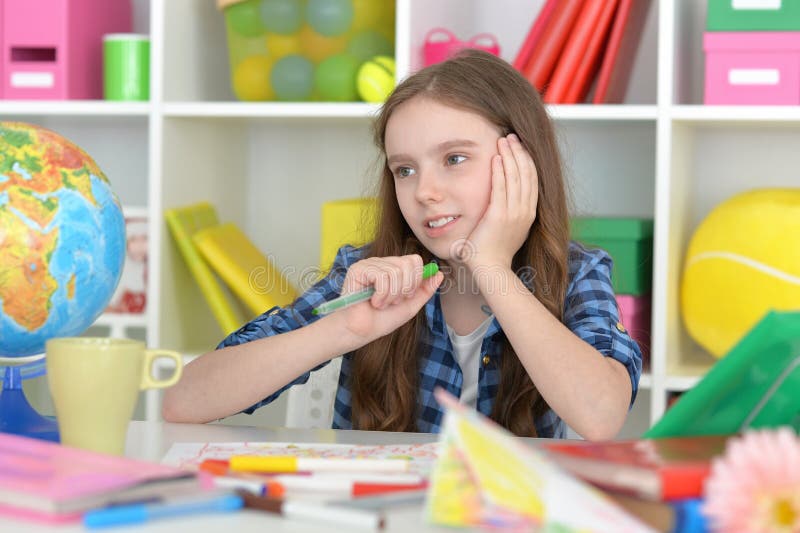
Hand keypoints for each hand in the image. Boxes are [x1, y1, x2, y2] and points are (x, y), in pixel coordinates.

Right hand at [337, 254, 443, 344]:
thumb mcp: (410, 305)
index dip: (415, 280)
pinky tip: (373, 302)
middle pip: (408, 264)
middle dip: (405, 289)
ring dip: (392, 295)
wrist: (362, 332)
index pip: (415, 260)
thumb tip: (439, 274)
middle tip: (393, 302)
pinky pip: (382, 276)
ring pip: (396, 271)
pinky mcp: (359, 269)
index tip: (406, 296)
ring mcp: (369, 264)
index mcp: (393, 268)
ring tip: (381, 304)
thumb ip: (425, 290)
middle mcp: (382, 263)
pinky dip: (381, 295)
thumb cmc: (382, 320)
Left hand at [457, 133, 538, 270]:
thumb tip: (509, 200)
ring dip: (510, 156)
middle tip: (511, 136)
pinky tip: (496, 158)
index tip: (519, 145)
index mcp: (529, 213)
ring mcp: (514, 213)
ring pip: (516, 177)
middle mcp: (525, 211)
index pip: (532, 179)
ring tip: (503, 140)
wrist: (490, 268)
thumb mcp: (510, 228)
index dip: (526, 160)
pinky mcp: (499, 216)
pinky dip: (500, 171)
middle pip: (527, 174)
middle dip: (519, 152)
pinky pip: (501, 188)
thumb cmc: (494, 250)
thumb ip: (512, 212)